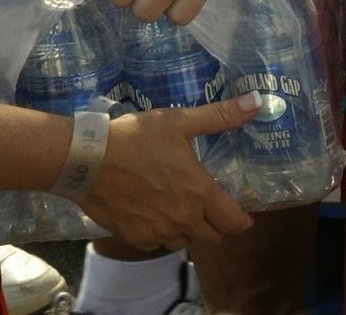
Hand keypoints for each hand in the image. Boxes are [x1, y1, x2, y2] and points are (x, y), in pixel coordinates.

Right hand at [81, 96, 260, 250]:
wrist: (89, 159)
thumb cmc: (136, 137)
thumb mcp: (178, 120)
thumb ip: (219, 115)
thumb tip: (256, 101)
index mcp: (199, 193)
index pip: (233, 222)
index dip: (242, 221)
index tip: (244, 216)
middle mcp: (183, 219)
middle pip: (212, 237)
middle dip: (215, 225)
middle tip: (207, 207)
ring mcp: (159, 232)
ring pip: (184, 241)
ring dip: (187, 229)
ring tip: (178, 207)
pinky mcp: (136, 238)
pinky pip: (157, 243)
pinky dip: (160, 232)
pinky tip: (152, 212)